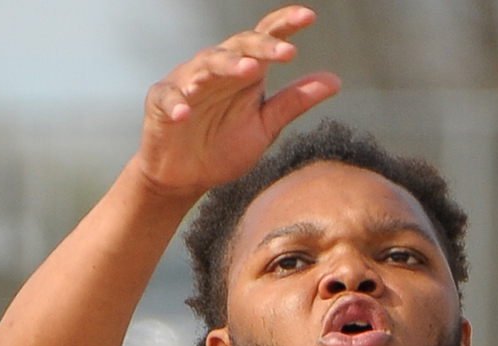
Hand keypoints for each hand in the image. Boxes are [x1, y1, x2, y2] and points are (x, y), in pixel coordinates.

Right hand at [134, 6, 341, 199]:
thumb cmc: (223, 145)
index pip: (264, 38)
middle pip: (239, 46)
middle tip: (287, 52)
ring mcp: (187, 83)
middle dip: (262, 46)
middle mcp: (216, 69)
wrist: (186, 176)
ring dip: (226, 66)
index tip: (310, 17)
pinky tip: (186, 112)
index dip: (285, 24)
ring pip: (206, 64)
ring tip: (248, 70)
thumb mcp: (265, 125)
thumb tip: (335, 80)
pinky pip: (168, 98)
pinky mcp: (161, 104)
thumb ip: (294, 101)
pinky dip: (177, 103)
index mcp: (243, 70)